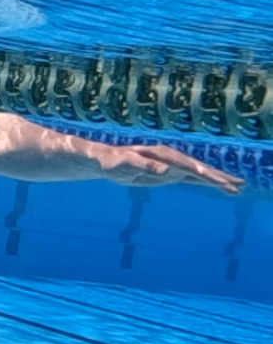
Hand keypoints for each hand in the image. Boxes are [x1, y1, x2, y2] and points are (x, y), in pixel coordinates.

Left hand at [93, 143, 243, 194]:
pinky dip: (205, 182)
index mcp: (161, 155)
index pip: (186, 165)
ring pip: (198, 173)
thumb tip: (164, 170)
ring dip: (216, 180)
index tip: (216, 180)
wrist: (105, 160)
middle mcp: (169, 159)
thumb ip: (144, 166)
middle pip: (197, 168)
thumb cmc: (112, 162)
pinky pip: (191, 178)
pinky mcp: (168, 173)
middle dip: (216, 176)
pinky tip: (217, 187)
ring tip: (236, 188)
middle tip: (238, 185)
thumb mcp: (125, 164)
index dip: (201, 172)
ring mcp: (170, 166)